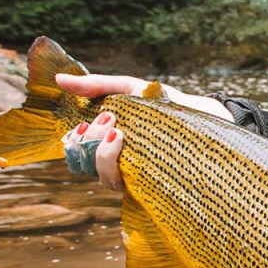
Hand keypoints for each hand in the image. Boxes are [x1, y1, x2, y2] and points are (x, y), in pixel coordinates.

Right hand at [56, 73, 232, 191]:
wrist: (208, 115)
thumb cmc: (167, 103)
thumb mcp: (131, 88)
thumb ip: (98, 86)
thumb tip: (59, 79)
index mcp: (109, 143)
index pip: (78, 152)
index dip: (74, 143)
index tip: (84, 124)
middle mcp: (119, 164)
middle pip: (88, 166)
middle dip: (91, 142)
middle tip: (109, 121)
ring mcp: (136, 177)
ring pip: (106, 179)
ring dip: (104, 156)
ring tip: (118, 133)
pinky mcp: (154, 187)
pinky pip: (131, 187)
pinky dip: (123, 167)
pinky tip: (128, 148)